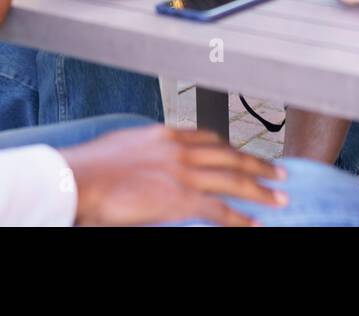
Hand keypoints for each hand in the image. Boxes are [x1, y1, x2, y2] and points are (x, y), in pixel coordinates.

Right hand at [61, 125, 287, 225]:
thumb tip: (146, 163)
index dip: (230, 147)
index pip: (207, 138)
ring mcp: (182, 173)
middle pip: (229, 155)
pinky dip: (241, 218)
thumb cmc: (89, 168)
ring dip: (261, 189)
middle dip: (257, 164)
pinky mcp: (180, 198)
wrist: (77, 178)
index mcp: (164, 134)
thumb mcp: (123, 147)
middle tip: (278, 171)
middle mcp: (179, 149)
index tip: (241, 153)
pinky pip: (220, 210)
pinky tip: (256, 224)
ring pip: (233, 180)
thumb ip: (144, 152)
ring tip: (281, 196)